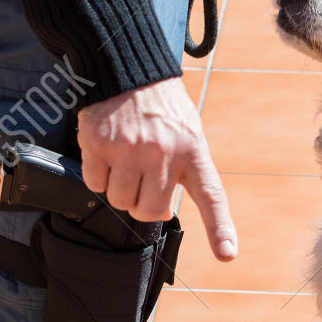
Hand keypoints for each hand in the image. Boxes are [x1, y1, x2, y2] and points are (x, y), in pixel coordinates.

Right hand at [78, 77, 236, 260]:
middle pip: (149, 211)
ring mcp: (129, 149)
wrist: (126, 67)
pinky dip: (96, 175)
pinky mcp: (99, 144)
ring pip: (119, 201)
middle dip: (141, 204)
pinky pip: (95, 184)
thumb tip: (158, 213)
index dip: (219, 228)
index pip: (211, 196)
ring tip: (123, 160)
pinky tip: (104, 150)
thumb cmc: (159, 108)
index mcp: (193, 151)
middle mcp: (163, 153)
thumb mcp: (186, 133)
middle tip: (140, 179)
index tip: (227, 254)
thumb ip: (181, 171)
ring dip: (118, 189)